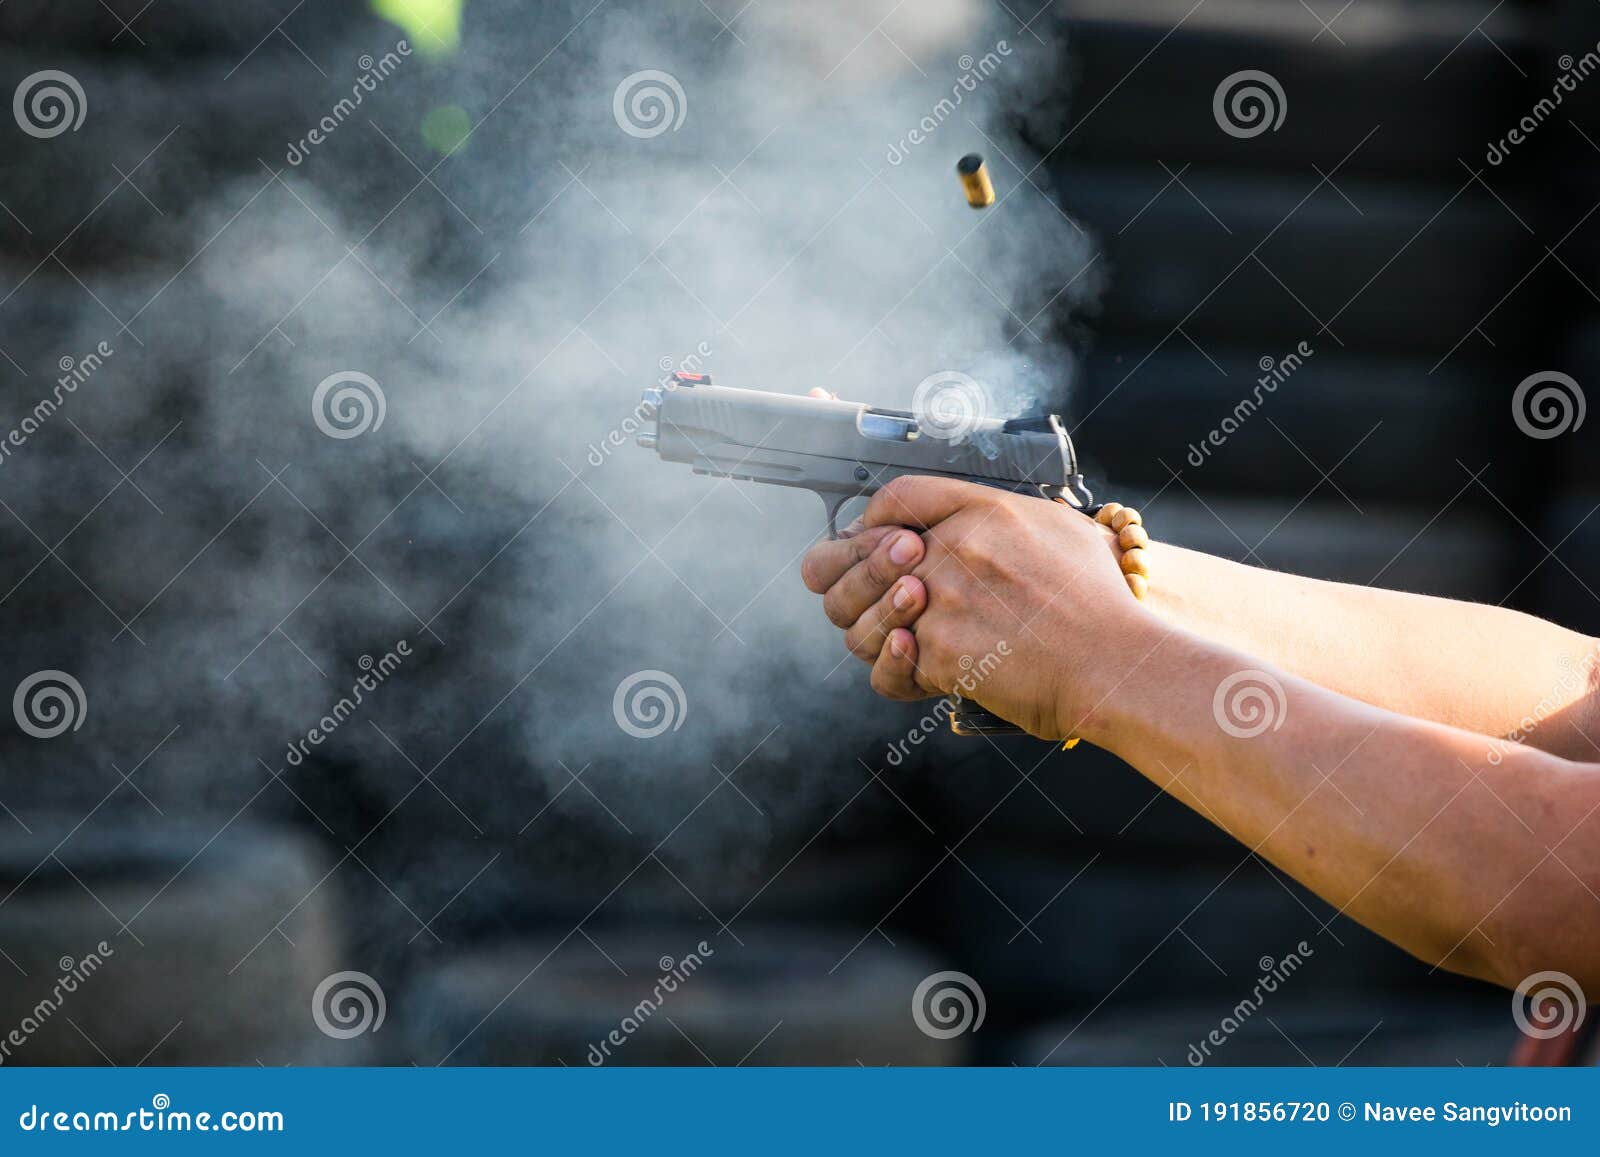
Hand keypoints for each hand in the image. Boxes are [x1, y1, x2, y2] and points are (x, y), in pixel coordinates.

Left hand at [801, 477, 1150, 740]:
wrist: (1117, 662)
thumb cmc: (1099, 604)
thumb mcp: (1057, 529)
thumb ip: (999, 518)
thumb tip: (962, 523)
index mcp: (983, 511)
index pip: (897, 497)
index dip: (872, 522)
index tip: (877, 543)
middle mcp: (954, 549)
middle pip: (860, 555)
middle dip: (852, 579)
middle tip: (871, 598)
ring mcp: (942, 601)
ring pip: (862, 618)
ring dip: (873, 630)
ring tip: (904, 637)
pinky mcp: (940, 653)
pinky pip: (887, 667)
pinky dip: (893, 670)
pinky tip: (913, 659)